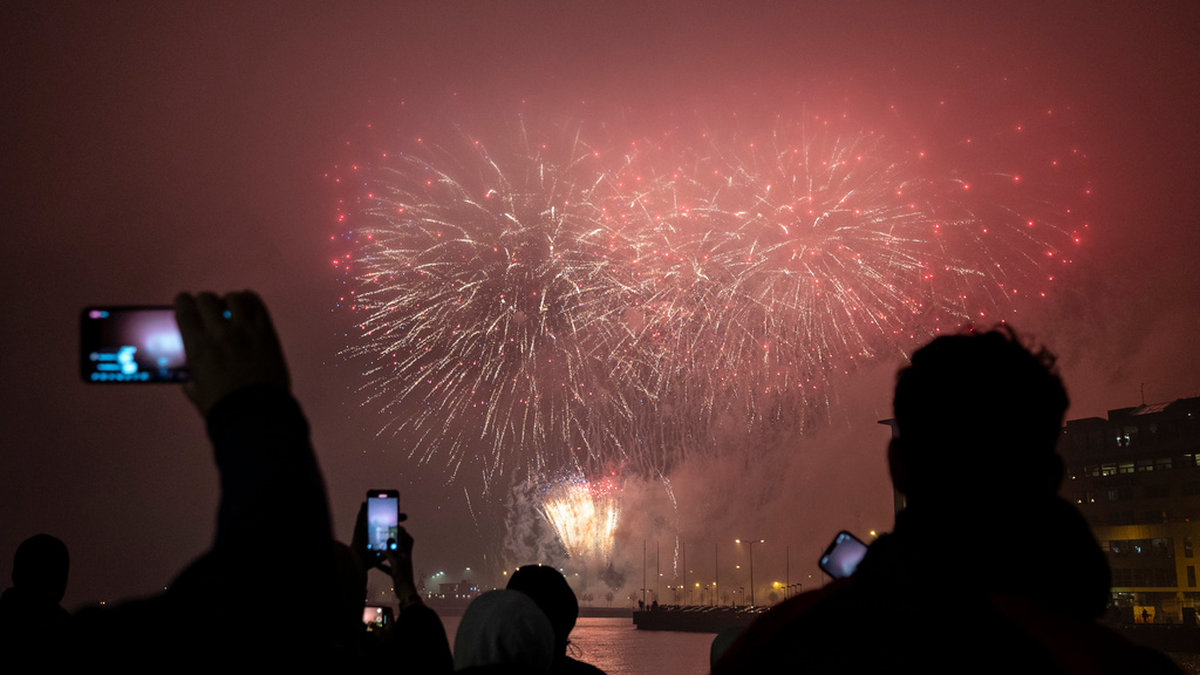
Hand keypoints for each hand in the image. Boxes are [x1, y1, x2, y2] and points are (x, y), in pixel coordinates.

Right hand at [174, 291, 290, 416]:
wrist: (257, 413)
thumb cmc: (225, 407)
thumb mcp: (198, 393)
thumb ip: (193, 381)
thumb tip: (191, 382)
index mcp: (198, 346)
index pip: (185, 309)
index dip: (183, 302)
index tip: (185, 303)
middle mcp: (220, 333)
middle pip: (207, 299)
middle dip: (204, 302)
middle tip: (207, 310)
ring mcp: (246, 331)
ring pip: (233, 298)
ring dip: (228, 301)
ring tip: (229, 309)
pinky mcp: (267, 333)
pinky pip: (257, 304)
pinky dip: (249, 300)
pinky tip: (246, 305)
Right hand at [383, 527, 420, 608]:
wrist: (405, 592)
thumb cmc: (403, 577)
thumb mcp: (395, 562)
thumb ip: (389, 553)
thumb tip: (382, 546)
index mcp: (407, 553)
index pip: (407, 539)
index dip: (403, 532)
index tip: (397, 526)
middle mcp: (405, 558)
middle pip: (402, 545)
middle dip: (397, 540)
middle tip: (388, 534)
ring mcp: (401, 565)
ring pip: (394, 555)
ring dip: (387, 552)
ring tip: (379, 547)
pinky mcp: (396, 573)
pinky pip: (388, 566)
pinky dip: (382, 564)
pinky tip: (374, 563)